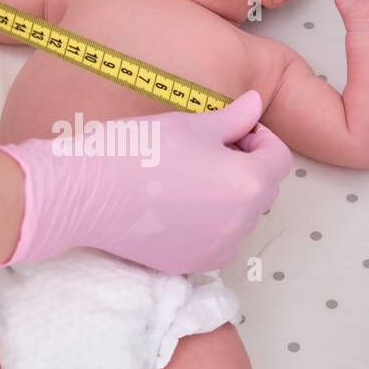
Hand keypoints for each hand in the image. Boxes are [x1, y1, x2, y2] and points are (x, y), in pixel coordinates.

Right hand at [0, 90, 293, 272]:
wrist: (89, 194)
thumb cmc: (139, 152)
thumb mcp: (192, 125)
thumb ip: (233, 119)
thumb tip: (255, 104)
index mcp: (248, 183)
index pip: (278, 158)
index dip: (260, 137)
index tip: (234, 129)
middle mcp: (241, 223)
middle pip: (262, 189)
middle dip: (246, 167)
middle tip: (209, 149)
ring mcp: (217, 249)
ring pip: (240, 217)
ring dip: (228, 197)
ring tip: (189, 177)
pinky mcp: (191, 264)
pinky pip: (215, 240)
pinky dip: (208, 223)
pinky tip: (175, 204)